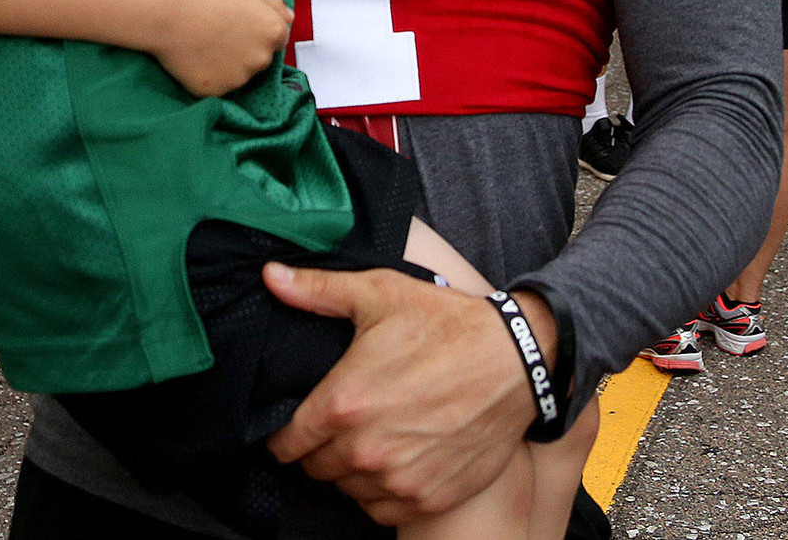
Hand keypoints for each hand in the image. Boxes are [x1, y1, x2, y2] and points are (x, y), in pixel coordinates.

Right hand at [150, 0, 290, 96]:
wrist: (167, 10)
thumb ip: (274, 1)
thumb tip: (289, 17)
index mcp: (273, 31)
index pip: (277, 38)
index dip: (257, 28)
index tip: (238, 22)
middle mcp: (261, 59)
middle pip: (259, 58)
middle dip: (245, 48)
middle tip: (218, 30)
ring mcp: (238, 78)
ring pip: (238, 74)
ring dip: (227, 63)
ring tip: (203, 42)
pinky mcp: (215, 91)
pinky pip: (216, 85)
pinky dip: (207, 75)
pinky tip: (194, 56)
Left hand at [262, 263, 547, 524]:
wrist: (516, 360)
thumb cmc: (445, 323)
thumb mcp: (380, 294)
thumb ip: (317, 291)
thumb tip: (270, 276)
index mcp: (344, 404)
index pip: (288, 442)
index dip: (283, 435)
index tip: (293, 426)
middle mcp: (366, 450)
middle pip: (316, 469)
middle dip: (318, 449)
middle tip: (336, 426)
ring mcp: (399, 479)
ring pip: (349, 490)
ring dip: (350, 471)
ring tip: (366, 440)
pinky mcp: (430, 497)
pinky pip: (384, 511)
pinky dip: (381, 493)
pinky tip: (392, 463)